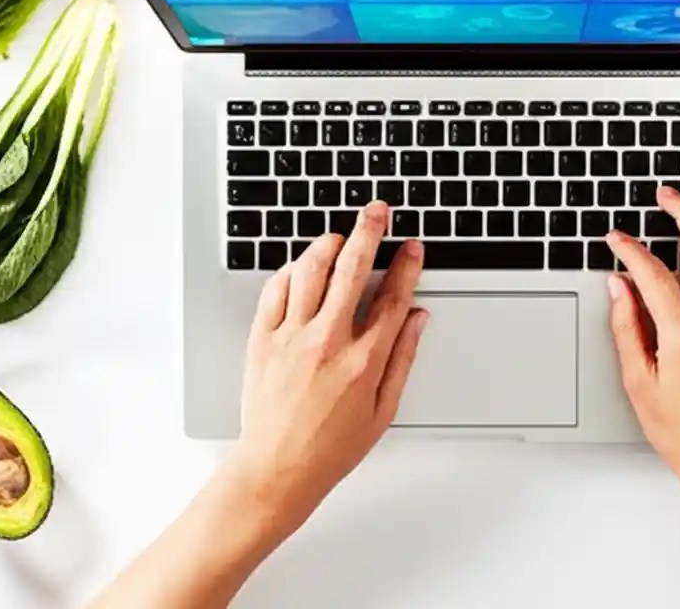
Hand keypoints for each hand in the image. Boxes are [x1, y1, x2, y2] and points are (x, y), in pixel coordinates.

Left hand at [232, 202, 426, 536]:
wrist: (276, 469)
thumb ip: (403, 358)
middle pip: (352, 269)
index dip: (407, 266)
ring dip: (328, 245)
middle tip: (378, 211)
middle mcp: (327, 342)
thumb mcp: (383, 410)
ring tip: (340, 235)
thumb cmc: (329, 448)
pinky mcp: (262, 340)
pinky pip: (275, 291)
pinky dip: (291, 271)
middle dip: (369, 232)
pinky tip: (302, 267)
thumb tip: (418, 319)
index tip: (413, 247)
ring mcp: (291, 338)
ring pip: (310, 271)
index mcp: (363, 361)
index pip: (392, 298)